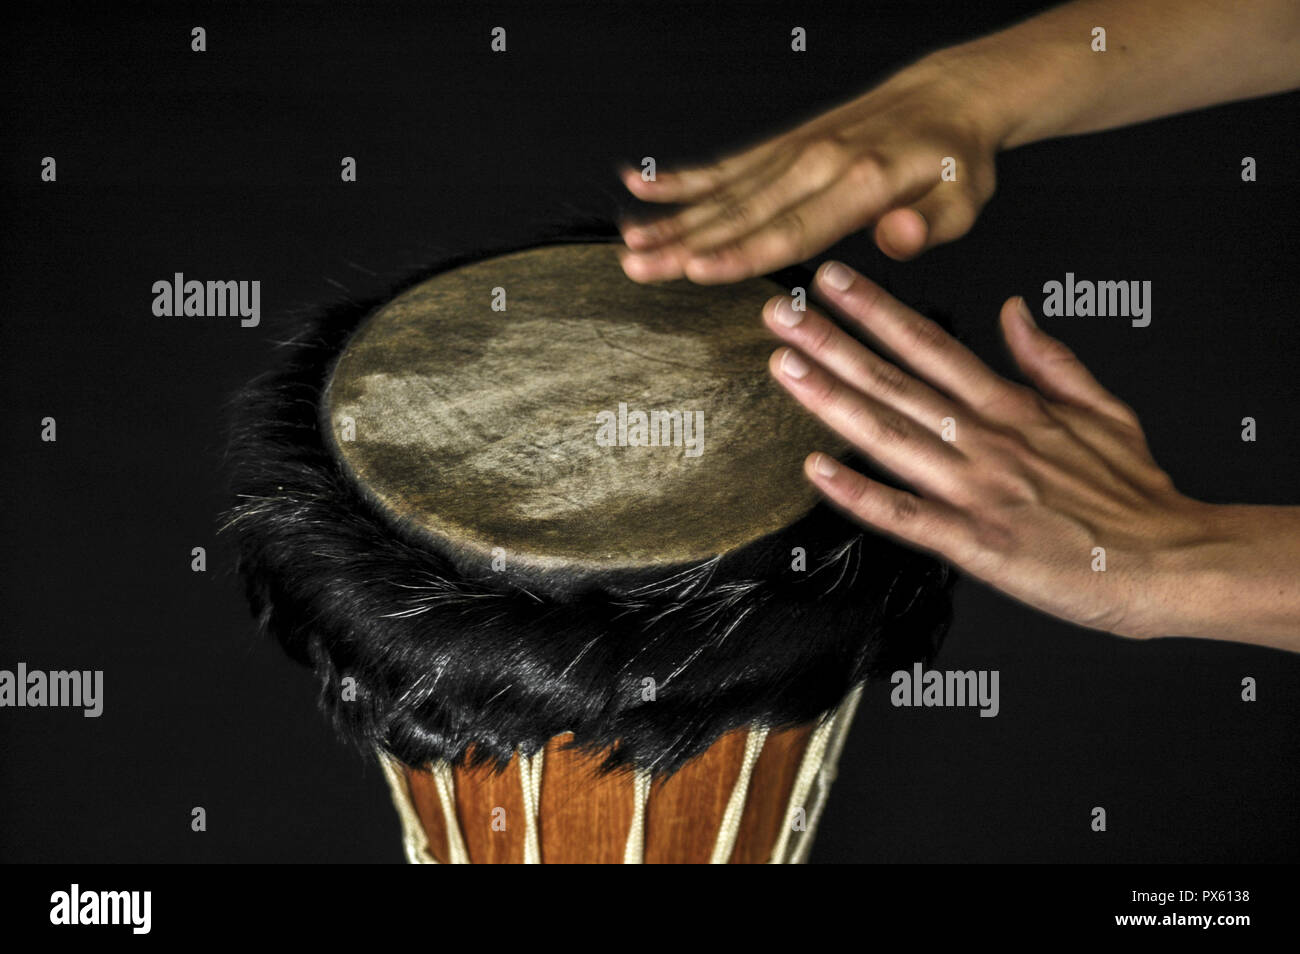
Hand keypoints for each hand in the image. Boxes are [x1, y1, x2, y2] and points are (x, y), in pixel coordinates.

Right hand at [618, 54, 1004, 283]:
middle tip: (636, 266)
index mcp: (859, 181)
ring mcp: (795, 151)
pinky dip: (684, 177)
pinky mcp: (785, 146)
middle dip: (684, 243)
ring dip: (673, 217)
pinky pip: (727, 164)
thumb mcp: (964, 199)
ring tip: (629, 242)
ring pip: (724, 191)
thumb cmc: (956, 159)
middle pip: (741, 213)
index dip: (740, 254)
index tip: (696, 271)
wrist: (950, 96)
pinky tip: (642, 184)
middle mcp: (817, 161)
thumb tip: (894, 238)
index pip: (790, 229)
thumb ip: (927, 225)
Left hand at [764, 261, 1233, 641]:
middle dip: (832, 343)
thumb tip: (1013, 308)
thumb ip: (1050, 357)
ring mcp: (977, 489)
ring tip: (786, 367)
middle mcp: (986, 439)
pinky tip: (818, 470)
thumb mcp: (1103, 407)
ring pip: (891, 435)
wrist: (1173, 559)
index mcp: (1012, 407)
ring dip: (833, 400)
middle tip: (780, 312)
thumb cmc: (1136, 493)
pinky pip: (907, 515)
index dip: (875, 310)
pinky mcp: (976, 543)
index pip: (930, 344)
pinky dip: (861, 493)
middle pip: (896, 380)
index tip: (835, 281)